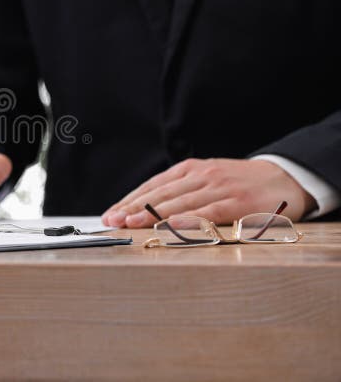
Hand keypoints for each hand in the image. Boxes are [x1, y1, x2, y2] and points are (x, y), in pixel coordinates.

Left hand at [101, 158, 314, 227]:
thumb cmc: (239, 184)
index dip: (130, 200)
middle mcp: (200, 176)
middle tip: (113, 220)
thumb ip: (181, 191)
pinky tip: (170, 225)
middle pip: (160, 194)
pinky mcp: (235, 202)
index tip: (111, 213)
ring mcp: (218, 188)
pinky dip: (188, 219)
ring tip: (131, 223)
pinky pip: (207, 211)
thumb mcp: (207, 179)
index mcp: (190, 170)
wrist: (284, 178)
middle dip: (133, 208)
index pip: (152, 186)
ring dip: (152, 214)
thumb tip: (145, 209)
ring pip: (179, 202)